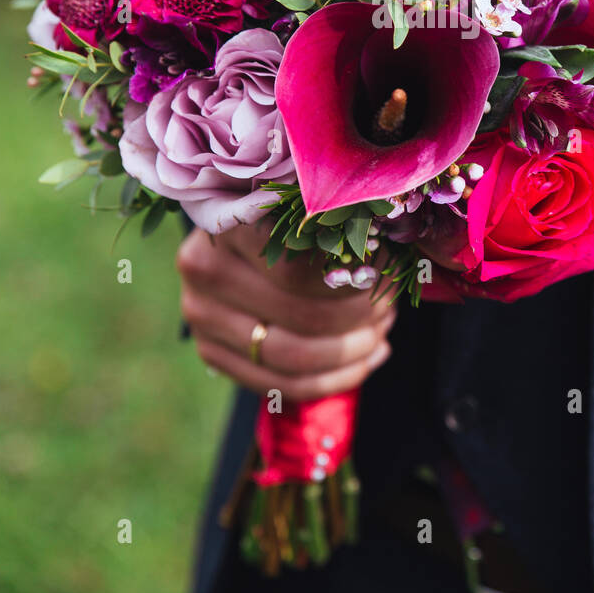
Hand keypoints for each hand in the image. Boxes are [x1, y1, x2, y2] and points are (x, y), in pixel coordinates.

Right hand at [178, 222, 395, 400]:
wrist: (234, 240)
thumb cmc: (285, 217)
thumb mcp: (307, 206)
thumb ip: (337, 225)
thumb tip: (392, 253)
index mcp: (230, 224)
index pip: (302, 270)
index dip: (353, 280)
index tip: (384, 275)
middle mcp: (204, 270)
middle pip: (303, 317)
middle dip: (360, 319)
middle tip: (388, 308)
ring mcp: (202, 318)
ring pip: (294, 359)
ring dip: (351, 352)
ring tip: (380, 333)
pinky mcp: (211, 354)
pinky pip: (282, 385)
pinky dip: (335, 378)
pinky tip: (365, 360)